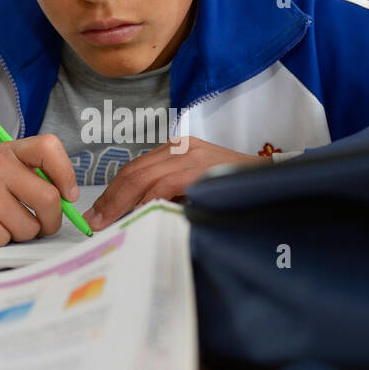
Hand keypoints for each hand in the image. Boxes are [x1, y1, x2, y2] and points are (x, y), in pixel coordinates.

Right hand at [0, 134, 78, 244]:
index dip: (66, 175)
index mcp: (9, 150)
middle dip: (50, 222)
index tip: (67, 196)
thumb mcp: (2, 171)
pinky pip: (2, 239)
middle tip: (40, 227)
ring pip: (27, 226)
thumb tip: (68, 204)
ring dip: (20, 235)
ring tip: (3, 225)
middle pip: (48, 198)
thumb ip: (33, 179)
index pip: (49, 147)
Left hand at [81, 136, 266, 229]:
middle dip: (111, 198)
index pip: (136, 168)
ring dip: (122, 202)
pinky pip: (166, 185)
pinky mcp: (202, 168)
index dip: (114, 191)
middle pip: (134, 171)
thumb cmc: (236, 187)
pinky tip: (138, 216)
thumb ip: (171, 193)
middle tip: (95, 221)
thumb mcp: (198, 184)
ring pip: (144, 177)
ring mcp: (192, 156)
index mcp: (179, 148)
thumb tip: (137, 216)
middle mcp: (182, 147)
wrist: (273, 179)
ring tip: (108, 222)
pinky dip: (147, 201)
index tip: (99, 212)